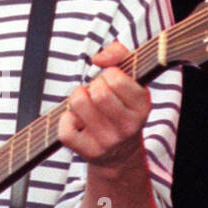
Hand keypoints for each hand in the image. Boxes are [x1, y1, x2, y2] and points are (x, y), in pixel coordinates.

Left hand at [58, 41, 150, 173]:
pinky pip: (65, 130)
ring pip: (79, 105)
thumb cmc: (122, 107)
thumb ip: (118, 54)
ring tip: (85, 103)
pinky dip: (66, 120)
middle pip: (98, 93)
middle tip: (96, 93)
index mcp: (142, 106)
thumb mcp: (130, 79)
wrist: (121, 152)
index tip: (111, 81)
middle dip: (92, 85)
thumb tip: (98, 58)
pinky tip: (77, 121)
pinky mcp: (89, 152)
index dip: (108, 74)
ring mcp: (108, 142)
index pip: (116, 79)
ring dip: (77, 98)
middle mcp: (128, 127)